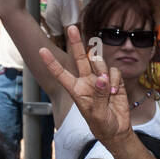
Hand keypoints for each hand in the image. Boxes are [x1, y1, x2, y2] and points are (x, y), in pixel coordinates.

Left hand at [38, 25, 131, 148]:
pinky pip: (113, 71)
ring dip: (103, 72)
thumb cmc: (102, 125)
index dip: (52, 63)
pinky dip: (114, 80)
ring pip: (99, 63)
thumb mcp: (97, 115)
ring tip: (108, 90)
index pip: (61, 74)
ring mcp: (100, 79)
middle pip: (79, 58)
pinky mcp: (113, 80)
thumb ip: (98, 96)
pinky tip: (115, 92)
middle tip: (71, 28)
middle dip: (76, 43)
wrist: (117, 130)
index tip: (41, 51)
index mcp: (76, 90)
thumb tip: (102, 78)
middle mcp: (86, 81)